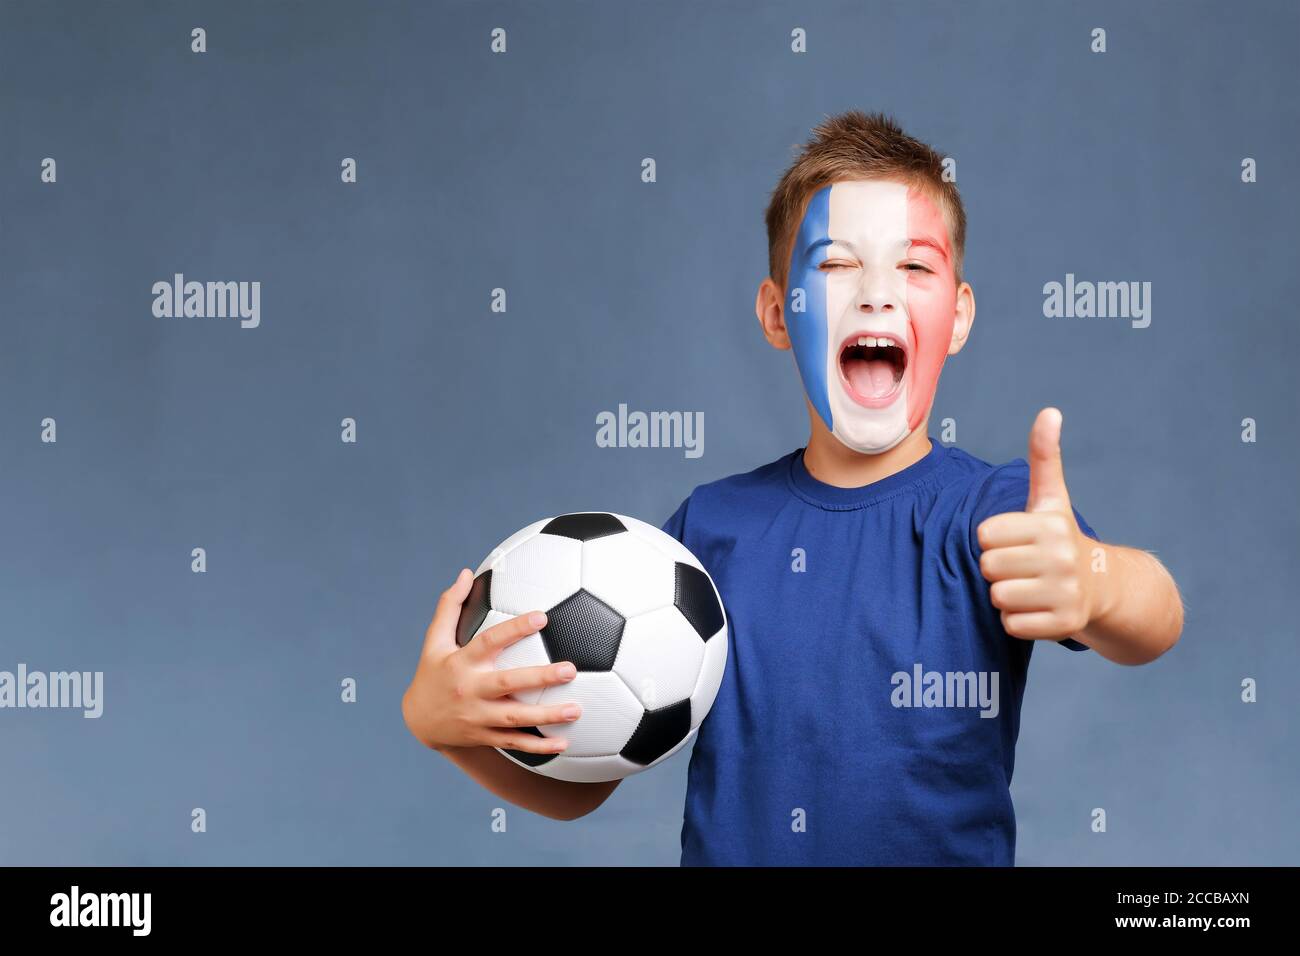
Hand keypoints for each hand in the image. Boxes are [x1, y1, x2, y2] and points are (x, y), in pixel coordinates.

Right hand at [402, 569, 581, 754]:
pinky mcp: (484, 737)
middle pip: (507, 684)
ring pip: (515, 719)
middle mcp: (470, 690)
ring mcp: (477, 717)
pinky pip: (514, 743)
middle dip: (539, 678)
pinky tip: (564, 743)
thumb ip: (449, 606)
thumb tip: (466, 573)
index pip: (489, 642)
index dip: (515, 629)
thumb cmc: (433, 672)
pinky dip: (539, 747)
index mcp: (461, 662)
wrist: (419, 721)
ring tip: (577, 710)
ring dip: (547, 716)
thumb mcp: (434, 641)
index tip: (542, 616)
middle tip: (570, 670)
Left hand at [976, 408, 1102, 639]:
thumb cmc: (1060, 538)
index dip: (993, 539)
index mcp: (1050, 525)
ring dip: (1006, 595)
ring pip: (998, 597)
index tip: (1015, 540)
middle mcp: (1061, 558)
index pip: (985, 535)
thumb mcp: (1052, 498)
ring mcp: (1065, 593)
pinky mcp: (1064, 625)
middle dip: (997, 568)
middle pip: (988, 567)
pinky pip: (1011, 624)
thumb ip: (1044, 457)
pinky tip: (1037, 608)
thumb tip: (1049, 411)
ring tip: (1029, 586)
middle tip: (1021, 566)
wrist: (1103, 586)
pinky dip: (1017, 620)